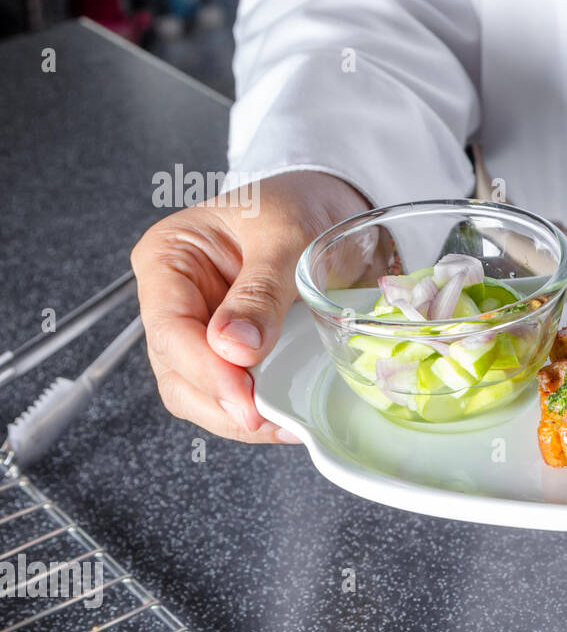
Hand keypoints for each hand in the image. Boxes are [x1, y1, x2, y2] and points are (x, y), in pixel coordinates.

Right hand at [131, 170, 368, 442]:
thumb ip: (261, 291)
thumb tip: (234, 349)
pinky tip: (287, 419)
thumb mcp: (285, 237)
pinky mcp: (234, 352)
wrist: (331, 206)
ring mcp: (203, 329)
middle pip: (176, 371)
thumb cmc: (299, 206)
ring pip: (198, 393)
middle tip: (268, 421)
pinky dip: (258, 411)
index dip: (204, 370)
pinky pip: (233, 393)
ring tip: (283, 425)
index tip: (244, 398)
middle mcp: (176, 299)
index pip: (169, 328)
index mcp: (169, 258)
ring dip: (238, 417)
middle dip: (220, 403)